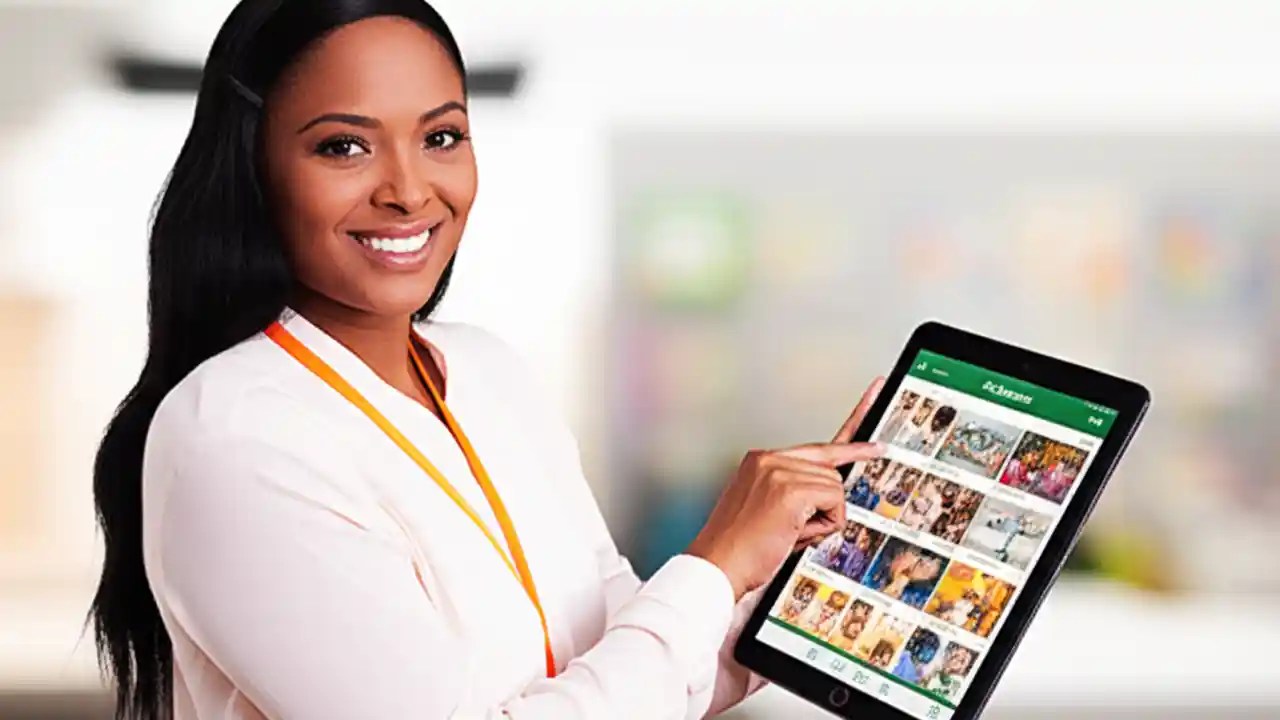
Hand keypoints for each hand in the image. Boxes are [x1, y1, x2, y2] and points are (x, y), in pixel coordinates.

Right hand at [687, 377, 885, 599]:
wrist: (717, 567)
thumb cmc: (740, 547)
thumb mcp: (767, 509)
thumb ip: (797, 492)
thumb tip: (832, 493)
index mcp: (761, 460)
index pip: (816, 445)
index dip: (852, 430)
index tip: (876, 393)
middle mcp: (769, 458)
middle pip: (831, 469)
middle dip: (826, 502)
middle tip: (801, 522)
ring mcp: (779, 471)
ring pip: (835, 486)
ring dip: (822, 517)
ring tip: (787, 533)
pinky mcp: (791, 490)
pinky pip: (834, 501)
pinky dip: (824, 524)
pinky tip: (793, 532)